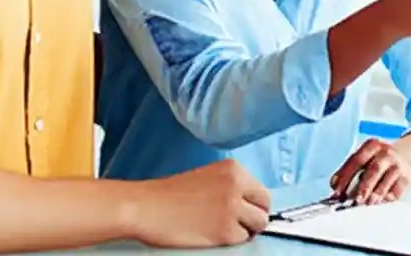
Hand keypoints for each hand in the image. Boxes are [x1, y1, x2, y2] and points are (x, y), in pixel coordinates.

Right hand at [129, 159, 271, 247]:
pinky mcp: (226, 230)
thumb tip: (248, 201)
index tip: (245, 211)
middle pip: (265, 207)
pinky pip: (242, 239)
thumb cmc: (169, 195)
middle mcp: (237, 185)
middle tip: (239, 224)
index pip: (261, 190)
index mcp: (233, 169)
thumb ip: (230, 185)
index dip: (254, 204)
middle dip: (254, 217)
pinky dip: (232, 240)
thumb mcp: (207, 176)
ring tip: (224, 229)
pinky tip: (214, 235)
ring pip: (259, 224)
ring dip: (246, 230)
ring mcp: (233, 208)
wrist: (146, 207)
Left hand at [329, 138, 410, 204]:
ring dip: (377, 192)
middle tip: (355, 199)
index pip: (357, 160)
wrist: (405, 155)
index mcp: (372, 145)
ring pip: (388, 178)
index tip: (337, 191)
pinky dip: (391, 195)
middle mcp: (386, 152)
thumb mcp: (365, 158)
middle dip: (364, 186)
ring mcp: (398, 163)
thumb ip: (349, 170)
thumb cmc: (378, 159)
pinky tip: (383, 201)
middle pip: (374, 169)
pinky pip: (399, 187)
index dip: (346, 175)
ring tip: (369, 202)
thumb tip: (334, 185)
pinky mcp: (407, 175)